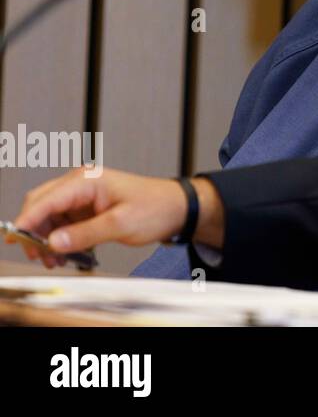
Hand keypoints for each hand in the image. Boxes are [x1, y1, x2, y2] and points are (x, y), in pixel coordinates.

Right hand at [10, 168, 222, 264]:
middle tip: (38, 256)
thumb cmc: (155, 208)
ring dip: (47, 239)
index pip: (46, 198)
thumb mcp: (120, 224)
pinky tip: (65, 255)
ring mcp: (83, 196)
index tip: (16, 239)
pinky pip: (63, 223)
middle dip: (35, 232)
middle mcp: (81, 184)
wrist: (177, 208)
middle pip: (41, 205)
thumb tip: (53, 242)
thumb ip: (84, 234)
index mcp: (87, 180)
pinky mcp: (87, 208)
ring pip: (49, 217)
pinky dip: (60, 239)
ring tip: (55, 261)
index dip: (27, 220)